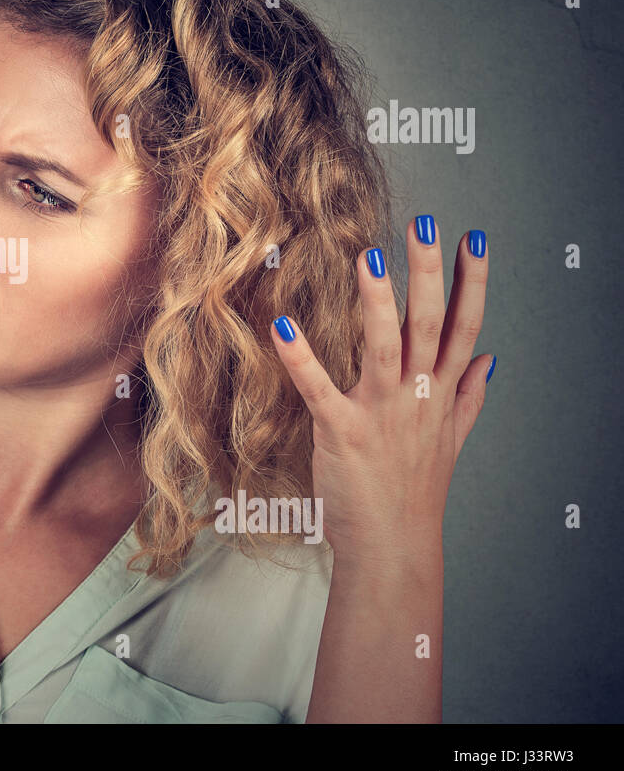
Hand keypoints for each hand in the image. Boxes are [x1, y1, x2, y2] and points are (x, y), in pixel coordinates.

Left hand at [271, 217, 492, 570]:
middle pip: (431, 324)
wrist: (394, 547)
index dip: (472, 283)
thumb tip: (489, 362)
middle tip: (427, 223)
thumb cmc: (414, 493)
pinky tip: (282, 327)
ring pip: (384, 347)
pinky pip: (320, 389)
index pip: (465, 328)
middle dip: (430, 273)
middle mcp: (417, 397)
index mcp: (440, 394)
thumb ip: (467, 397)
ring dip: (376, 302)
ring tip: (369, 256)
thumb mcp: (450, 441)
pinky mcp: (343, 432)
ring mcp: (382, 413)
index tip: (475, 240)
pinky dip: (301, 358)